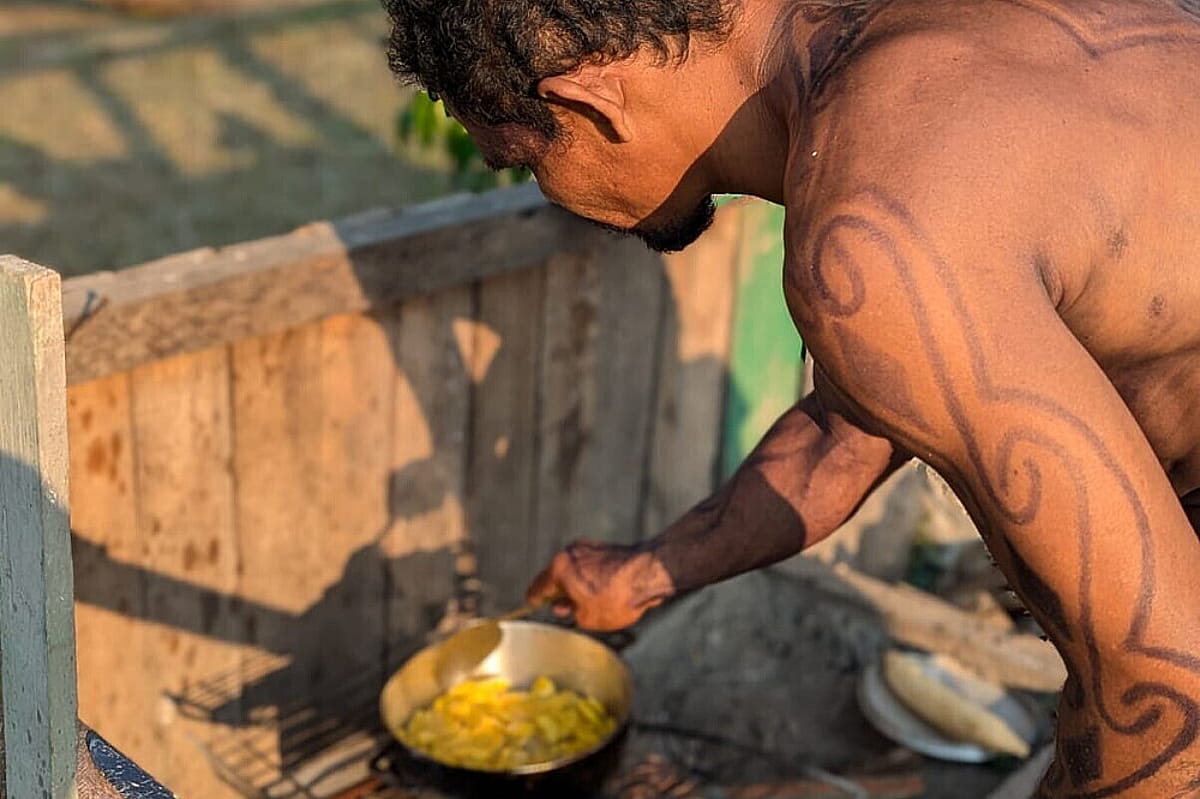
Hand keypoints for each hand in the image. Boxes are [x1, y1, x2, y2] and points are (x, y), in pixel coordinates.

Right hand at [525, 540, 674, 630]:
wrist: (651, 573)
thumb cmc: (617, 596)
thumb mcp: (588, 618)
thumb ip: (571, 613)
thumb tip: (568, 607)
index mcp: (558, 569)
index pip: (538, 588)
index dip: (534, 601)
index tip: (531, 605)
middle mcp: (570, 553)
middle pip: (557, 577)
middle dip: (560, 595)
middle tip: (565, 610)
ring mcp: (590, 548)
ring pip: (576, 571)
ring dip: (578, 586)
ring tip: (590, 605)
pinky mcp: (607, 548)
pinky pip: (592, 566)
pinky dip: (593, 579)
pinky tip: (605, 594)